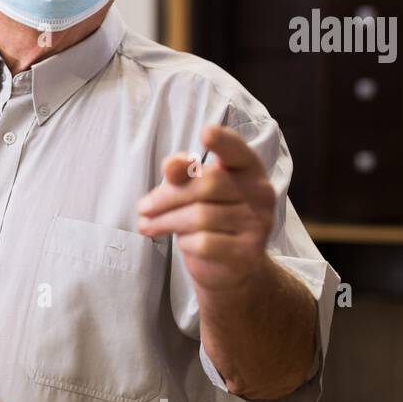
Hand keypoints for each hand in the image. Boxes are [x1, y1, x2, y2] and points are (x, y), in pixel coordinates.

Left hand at [136, 124, 275, 293]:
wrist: (233, 269)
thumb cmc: (210, 220)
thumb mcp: (194, 192)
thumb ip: (184, 174)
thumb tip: (172, 163)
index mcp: (248, 169)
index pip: (237, 151)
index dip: (223, 141)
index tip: (205, 132)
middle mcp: (260, 193)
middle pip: (208, 184)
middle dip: (166, 196)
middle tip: (142, 207)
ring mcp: (257, 224)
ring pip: (200, 216)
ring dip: (165, 221)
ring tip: (146, 225)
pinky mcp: (247, 253)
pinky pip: (204, 243)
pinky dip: (184, 243)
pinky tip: (180, 243)